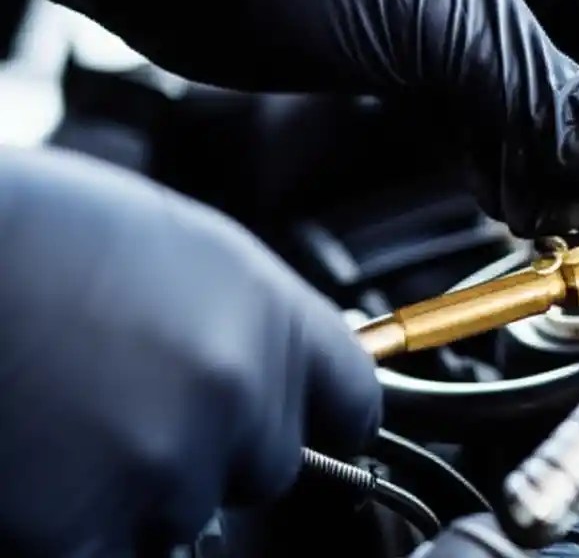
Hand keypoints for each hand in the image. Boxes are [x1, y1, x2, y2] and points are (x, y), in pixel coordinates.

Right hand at [0, 148, 380, 555]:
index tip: (323, 426)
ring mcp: (166, 466)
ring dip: (141, 488)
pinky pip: (113, 552)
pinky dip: (79, 528)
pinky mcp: (82, 526)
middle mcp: (238, 398)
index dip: (330, 416)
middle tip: (136, 400)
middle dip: (216, 448)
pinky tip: (46, 468)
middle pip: (269, 466)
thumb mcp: (185, 244)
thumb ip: (251, 315)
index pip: (355, 402)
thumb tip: (280, 360)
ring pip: (187, 513)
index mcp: (272, 320)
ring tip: (73, 419)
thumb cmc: (45, 231)